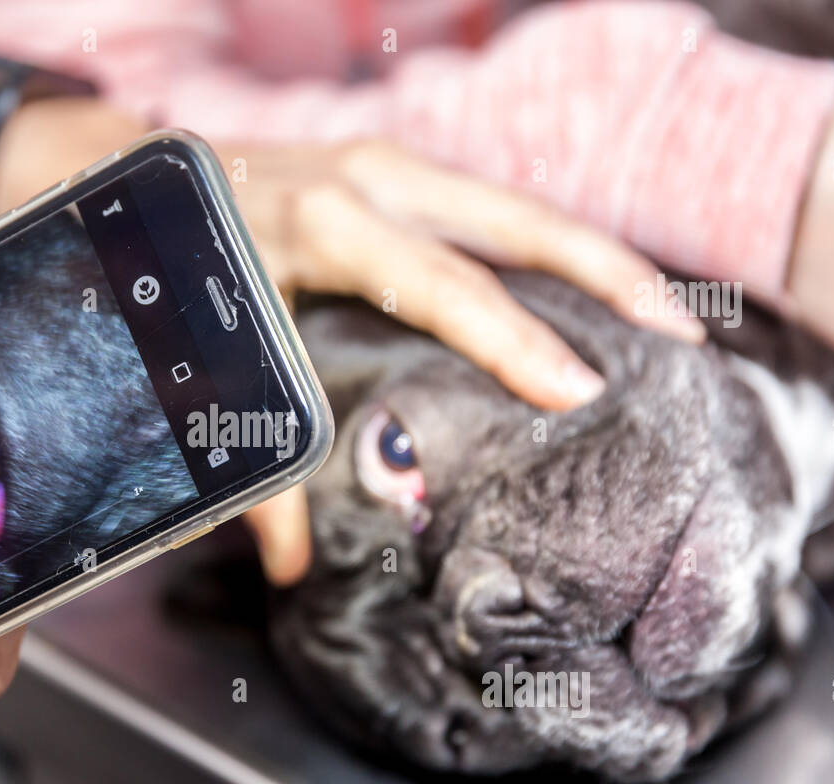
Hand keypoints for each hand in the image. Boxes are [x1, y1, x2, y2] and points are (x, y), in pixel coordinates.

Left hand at [222, 139, 705, 583]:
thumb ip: (258, 460)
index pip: (442, 287)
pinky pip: (495, 210)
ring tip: (667, 316)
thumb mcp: (217, 356)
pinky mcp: (404, 172)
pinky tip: (598, 291)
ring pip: (519, 207)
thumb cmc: (189, 268)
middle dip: (606, 276)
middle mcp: (371, 181)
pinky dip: (556, 249)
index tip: (581, 391)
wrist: (153, 175)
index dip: (516, 342)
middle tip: (680, 336)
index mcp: (325, 226)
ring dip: (598, 258)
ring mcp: (394, 167)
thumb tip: (291, 565)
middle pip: (515, 224)